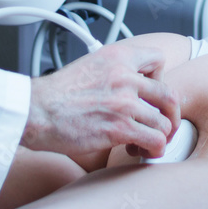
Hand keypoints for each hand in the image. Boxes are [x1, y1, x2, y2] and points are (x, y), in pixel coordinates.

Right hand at [21, 40, 179, 160]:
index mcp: (116, 57)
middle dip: (170, 115)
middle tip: (162, 125)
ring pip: (165, 123)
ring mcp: (124, 102)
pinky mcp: (120, 128)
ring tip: (142, 142)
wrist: (36, 110)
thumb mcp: (88, 66)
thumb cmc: (57, 94)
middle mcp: (124, 76)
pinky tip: (137, 150)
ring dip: (159, 137)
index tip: (151, 93)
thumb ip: (114, 71)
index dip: (160, 78)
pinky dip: (153, 151)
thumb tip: (134, 86)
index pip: (158, 59)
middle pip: (169, 95)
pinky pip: (155, 141)